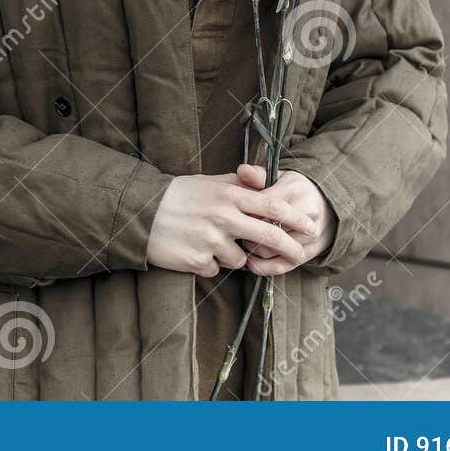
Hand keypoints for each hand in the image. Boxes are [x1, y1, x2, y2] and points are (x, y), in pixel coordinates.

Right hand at [148, 169, 319, 276]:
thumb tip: (262, 181)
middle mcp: (222, 217)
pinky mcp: (197, 261)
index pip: (271, 204)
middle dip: (289, 247)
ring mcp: (210, 241)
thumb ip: (236, 184)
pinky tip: (194, 250)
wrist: (138, 214)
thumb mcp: (207, 182)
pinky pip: (216, 270)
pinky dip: (210, 264)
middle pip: (267, 235)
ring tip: (209, 243)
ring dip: (233, 256)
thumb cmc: (176, 195)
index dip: (295, 216)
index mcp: (226, 194)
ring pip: (240, 259)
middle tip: (300, 255)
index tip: (311, 226)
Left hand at [233, 164, 335, 275]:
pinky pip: (283, 266)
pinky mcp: (311, 253)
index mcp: (296, 191)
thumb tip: (242, 170)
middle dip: (247, 231)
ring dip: (252, 249)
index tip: (235, 212)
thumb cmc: (294, 190)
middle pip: (267, 229)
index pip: (263, 206)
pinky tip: (250, 261)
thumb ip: (258, 175)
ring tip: (241, 241)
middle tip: (235, 229)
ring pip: (273, 250)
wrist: (327, 205)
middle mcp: (306, 215)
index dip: (245, 211)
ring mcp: (311, 237)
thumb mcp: (279, 177)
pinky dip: (263, 267)